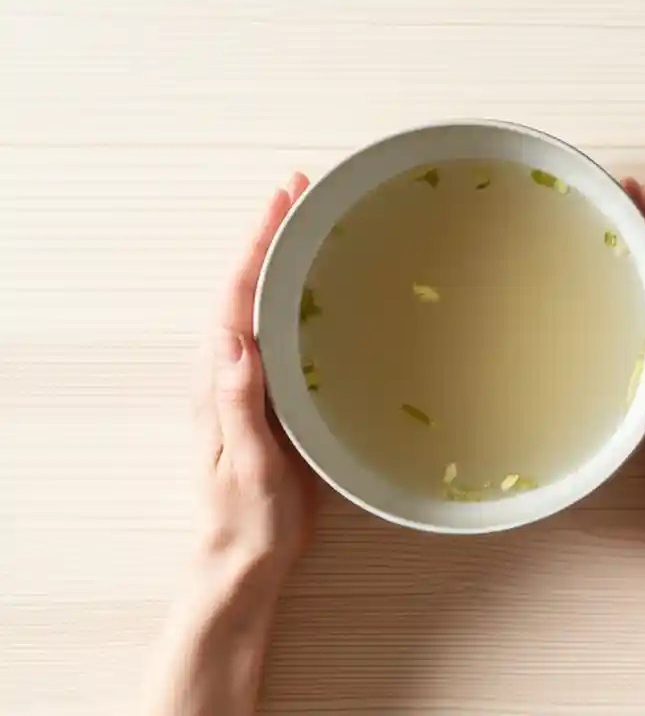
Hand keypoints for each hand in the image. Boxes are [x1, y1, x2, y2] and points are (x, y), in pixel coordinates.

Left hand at [192, 172, 317, 588]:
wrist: (246, 557)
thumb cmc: (250, 518)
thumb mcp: (249, 465)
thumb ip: (238, 405)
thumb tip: (232, 340)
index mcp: (222, 380)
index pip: (236, 296)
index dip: (259, 244)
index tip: (284, 200)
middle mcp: (230, 372)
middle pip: (246, 286)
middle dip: (271, 234)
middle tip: (302, 189)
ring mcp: (250, 383)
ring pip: (262, 304)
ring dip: (282, 259)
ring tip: (311, 221)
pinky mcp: (270, 397)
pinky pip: (280, 330)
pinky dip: (296, 296)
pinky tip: (320, 290)